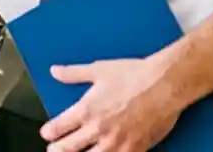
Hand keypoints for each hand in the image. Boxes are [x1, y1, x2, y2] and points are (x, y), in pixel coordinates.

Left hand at [40, 57, 182, 151]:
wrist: (165, 85)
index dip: (49, 133)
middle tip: (54, 150)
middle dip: (57, 150)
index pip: (58, 128)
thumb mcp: (99, 70)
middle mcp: (98, 130)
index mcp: (86, 110)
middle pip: (67, 150)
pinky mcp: (133, 150)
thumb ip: (73, 73)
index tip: (47, 134)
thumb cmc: (134, 75)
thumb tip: (55, 71)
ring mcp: (116, 143)